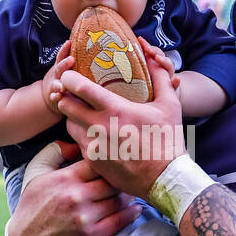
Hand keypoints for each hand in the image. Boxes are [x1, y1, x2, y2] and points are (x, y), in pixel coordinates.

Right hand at [8, 140, 140, 235]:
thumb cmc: (32, 204)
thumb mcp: (36, 171)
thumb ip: (54, 151)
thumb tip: (75, 142)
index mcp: (66, 177)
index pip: (98, 162)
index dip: (109, 161)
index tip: (116, 162)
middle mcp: (76, 196)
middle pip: (112, 181)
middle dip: (121, 179)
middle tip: (129, 178)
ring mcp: (84, 217)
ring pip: (117, 201)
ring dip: (128, 197)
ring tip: (132, 192)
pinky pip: (118, 222)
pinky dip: (130, 215)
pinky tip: (135, 209)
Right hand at [41, 41, 74, 115]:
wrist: (49, 94)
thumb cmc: (59, 78)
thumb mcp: (60, 66)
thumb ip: (65, 56)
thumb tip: (74, 40)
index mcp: (59, 68)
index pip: (61, 57)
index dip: (65, 49)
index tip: (69, 43)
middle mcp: (56, 76)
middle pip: (59, 69)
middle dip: (64, 64)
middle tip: (71, 59)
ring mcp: (54, 88)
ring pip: (56, 85)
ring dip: (59, 85)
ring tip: (62, 86)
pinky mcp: (55, 99)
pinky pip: (55, 98)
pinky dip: (56, 98)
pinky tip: (59, 97)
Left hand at [57, 38, 185, 198]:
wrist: (164, 179)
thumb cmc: (167, 140)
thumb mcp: (169, 105)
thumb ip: (160, 77)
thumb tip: (153, 56)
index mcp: (114, 109)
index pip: (78, 87)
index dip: (69, 78)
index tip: (70, 75)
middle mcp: (98, 126)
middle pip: (66, 105)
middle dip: (67, 97)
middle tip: (74, 94)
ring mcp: (92, 146)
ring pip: (69, 125)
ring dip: (73, 118)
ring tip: (85, 115)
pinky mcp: (92, 161)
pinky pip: (77, 144)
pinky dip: (82, 137)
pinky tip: (96, 135)